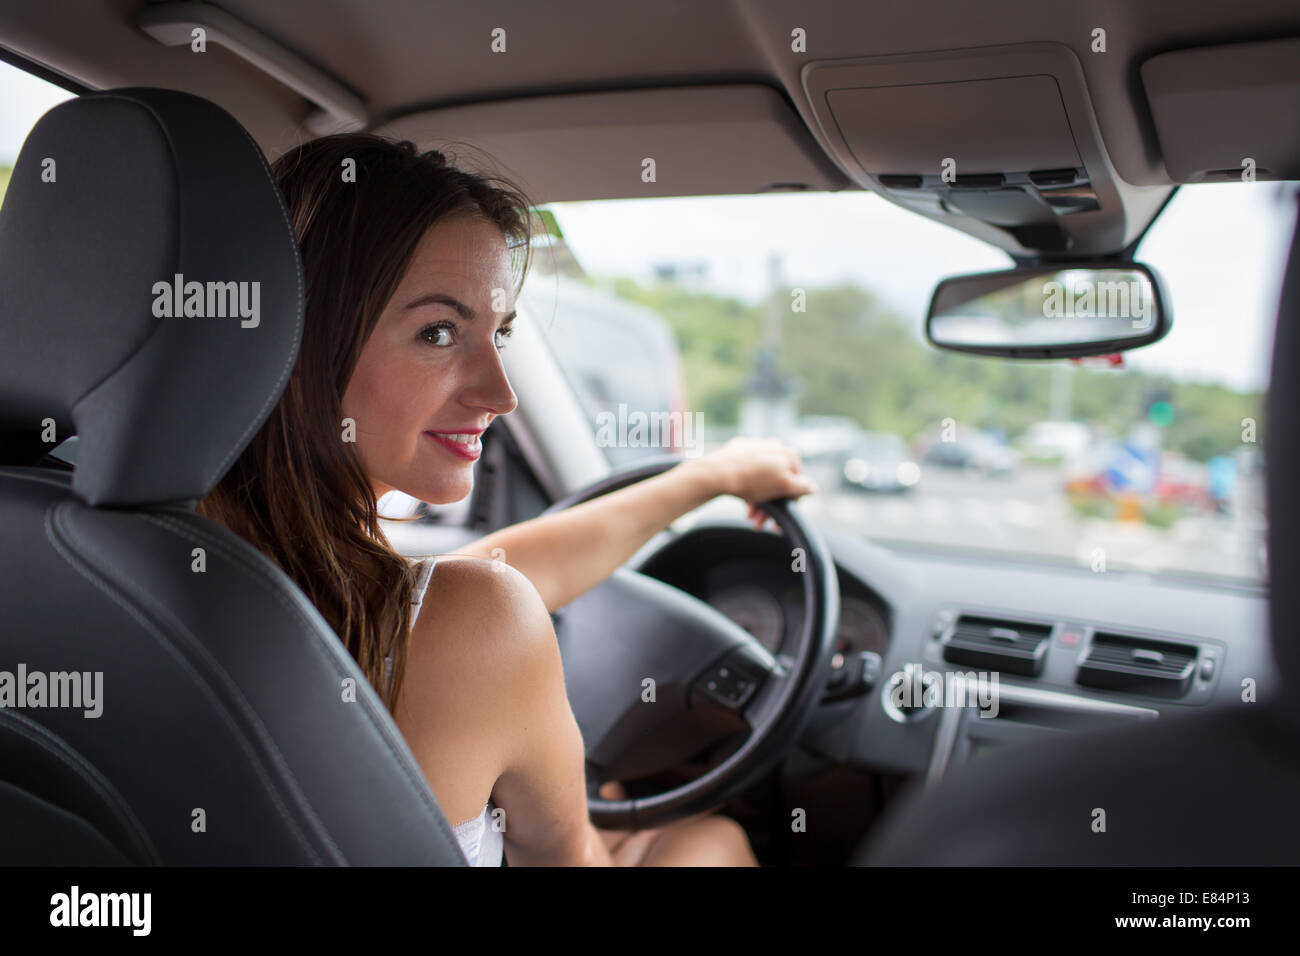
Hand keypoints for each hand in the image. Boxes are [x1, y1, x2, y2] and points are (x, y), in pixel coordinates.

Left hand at [696, 437, 818, 529]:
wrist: (716, 473)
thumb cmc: (752, 481)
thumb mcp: (783, 486)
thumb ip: (801, 487)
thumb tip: (813, 487)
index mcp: (788, 454)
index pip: (797, 482)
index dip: (789, 502)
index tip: (778, 518)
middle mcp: (774, 446)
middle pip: (777, 482)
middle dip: (771, 505)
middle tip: (760, 521)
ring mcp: (755, 448)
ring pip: (762, 480)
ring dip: (759, 501)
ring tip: (749, 515)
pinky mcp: (737, 451)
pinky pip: (747, 473)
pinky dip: (747, 488)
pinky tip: (742, 501)